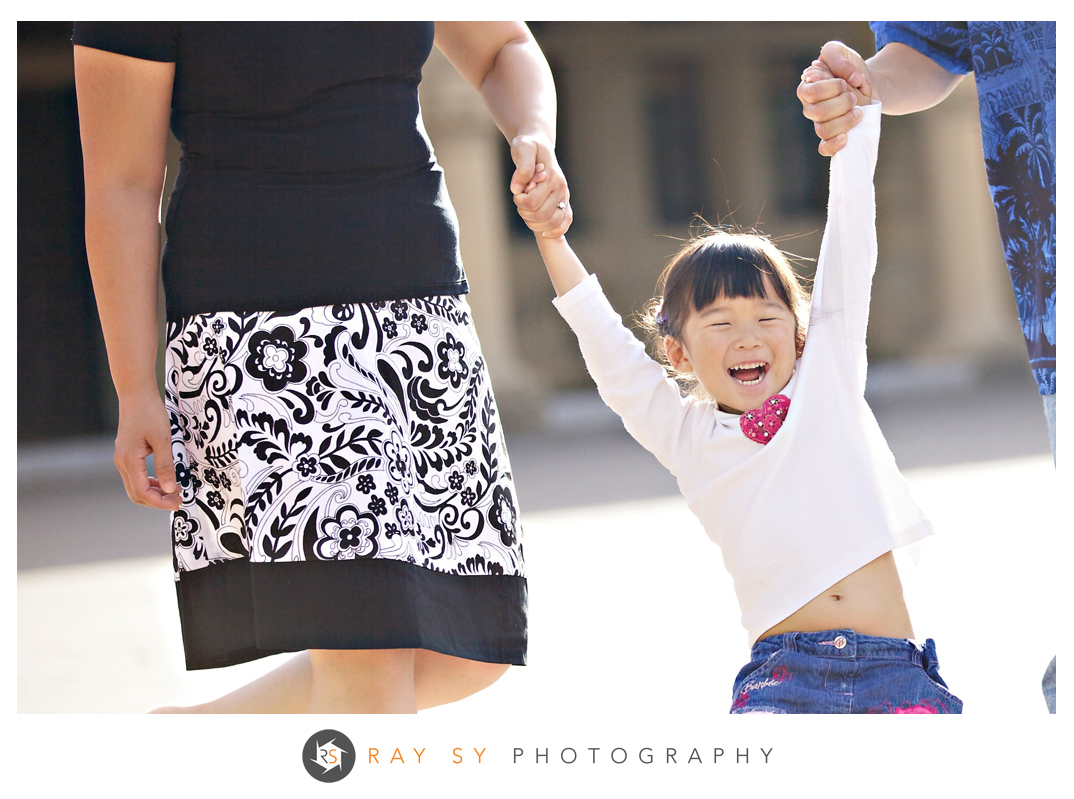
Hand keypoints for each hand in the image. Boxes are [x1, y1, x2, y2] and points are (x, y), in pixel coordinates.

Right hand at [114, 389, 180, 510]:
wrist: (136, 394)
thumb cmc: (150, 413)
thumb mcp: (163, 440)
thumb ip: (165, 465)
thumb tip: (170, 489)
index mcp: (129, 460)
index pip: (142, 492)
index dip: (159, 502)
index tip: (178, 503)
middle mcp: (122, 462)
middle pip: (136, 493)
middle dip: (157, 500)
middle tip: (179, 500)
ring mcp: (123, 458)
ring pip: (135, 485)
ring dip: (154, 492)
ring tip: (175, 491)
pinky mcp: (127, 453)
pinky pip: (136, 475)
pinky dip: (150, 482)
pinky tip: (165, 480)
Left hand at [510, 133, 571, 237]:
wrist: (538, 144)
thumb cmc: (528, 145)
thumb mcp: (523, 148)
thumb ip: (522, 167)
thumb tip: (517, 188)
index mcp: (552, 177)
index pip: (532, 202)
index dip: (519, 200)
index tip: (517, 190)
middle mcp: (561, 188)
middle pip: (541, 215)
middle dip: (524, 212)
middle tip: (520, 200)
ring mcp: (564, 196)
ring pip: (552, 223)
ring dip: (534, 223)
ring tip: (527, 211)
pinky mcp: (564, 202)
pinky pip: (565, 222)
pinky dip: (555, 231)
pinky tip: (544, 232)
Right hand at [797, 41, 874, 155]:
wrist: (870, 85)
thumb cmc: (851, 69)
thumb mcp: (843, 52)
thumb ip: (837, 57)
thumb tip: (846, 79)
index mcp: (808, 87)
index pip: (811, 93)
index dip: (831, 88)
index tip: (844, 82)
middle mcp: (810, 107)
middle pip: (819, 113)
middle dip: (843, 103)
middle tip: (854, 97)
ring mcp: (819, 123)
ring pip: (824, 130)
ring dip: (845, 121)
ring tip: (858, 112)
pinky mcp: (830, 137)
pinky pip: (824, 148)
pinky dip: (834, 145)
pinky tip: (846, 137)